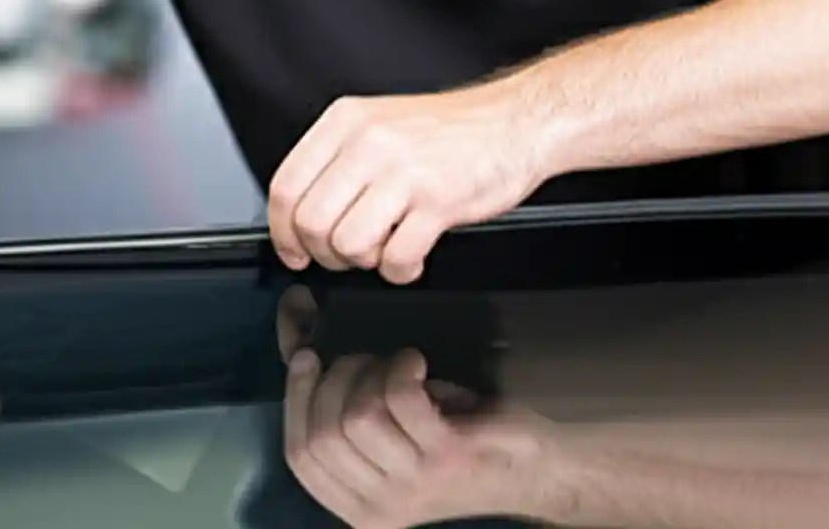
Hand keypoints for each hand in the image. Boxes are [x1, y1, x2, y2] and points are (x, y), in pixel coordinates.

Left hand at [268, 86, 553, 283]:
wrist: (515, 121)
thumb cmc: (450, 131)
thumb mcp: (378, 125)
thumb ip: (337, 161)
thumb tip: (299, 215)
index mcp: (345, 122)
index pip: (286, 187)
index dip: (283, 232)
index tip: (293, 251)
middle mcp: (368, 143)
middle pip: (311, 223)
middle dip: (324, 254)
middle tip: (344, 255)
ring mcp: (403, 171)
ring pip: (348, 244)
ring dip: (363, 261)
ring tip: (383, 250)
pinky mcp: (438, 201)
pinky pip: (396, 257)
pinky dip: (399, 270)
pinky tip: (410, 257)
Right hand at [284, 348, 552, 527]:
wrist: (532, 469)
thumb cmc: (453, 438)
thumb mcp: (388, 427)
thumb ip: (339, 393)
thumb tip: (297, 320)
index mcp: (356, 507)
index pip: (300, 455)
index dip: (297, 399)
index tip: (307, 358)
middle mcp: (379, 506)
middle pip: (322, 434)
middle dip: (335, 380)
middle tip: (366, 360)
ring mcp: (413, 485)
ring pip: (357, 417)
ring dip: (370, 374)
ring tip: (396, 365)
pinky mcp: (446, 458)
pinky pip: (398, 400)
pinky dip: (402, 368)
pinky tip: (417, 364)